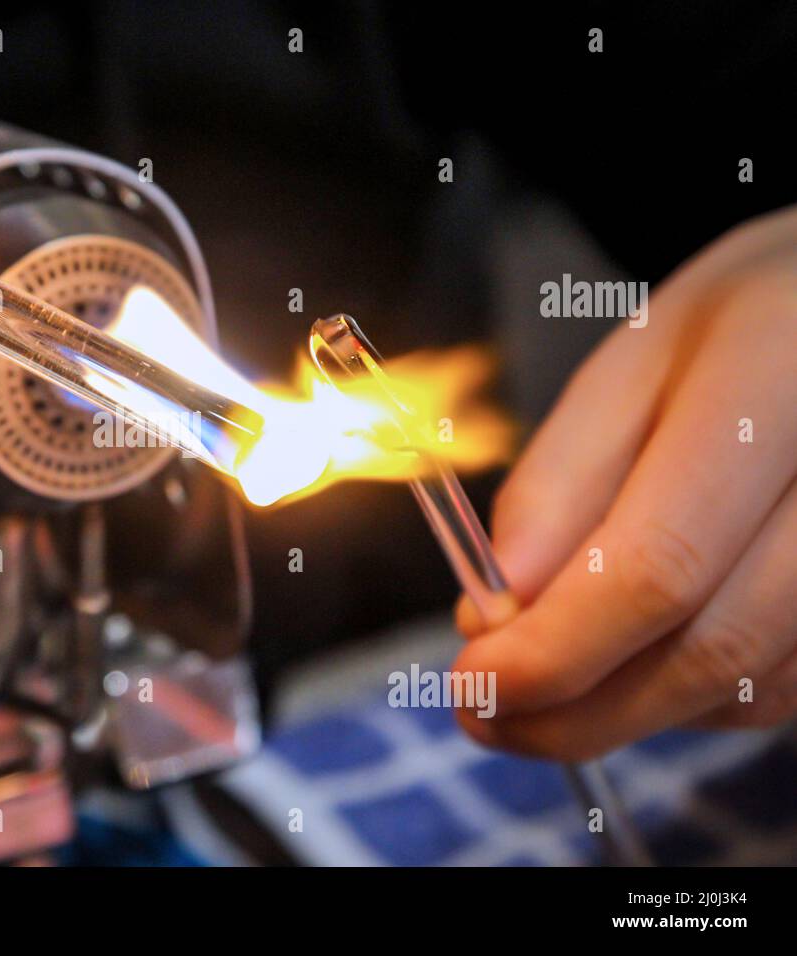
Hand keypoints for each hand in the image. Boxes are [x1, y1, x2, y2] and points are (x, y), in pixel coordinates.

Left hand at [453, 204, 796, 759]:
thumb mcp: (627, 371)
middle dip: (580, 708)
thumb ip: (559, 487)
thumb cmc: (736, 333)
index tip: (474, 682)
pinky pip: (784, 686)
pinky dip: (692, 696)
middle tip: (487, 715)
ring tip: (549, 681)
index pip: (662, 562)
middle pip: (713, 647)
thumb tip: (495, 615)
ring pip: (751, 686)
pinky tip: (635, 659)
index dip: (558, 648)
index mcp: (775, 388)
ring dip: (630, 710)